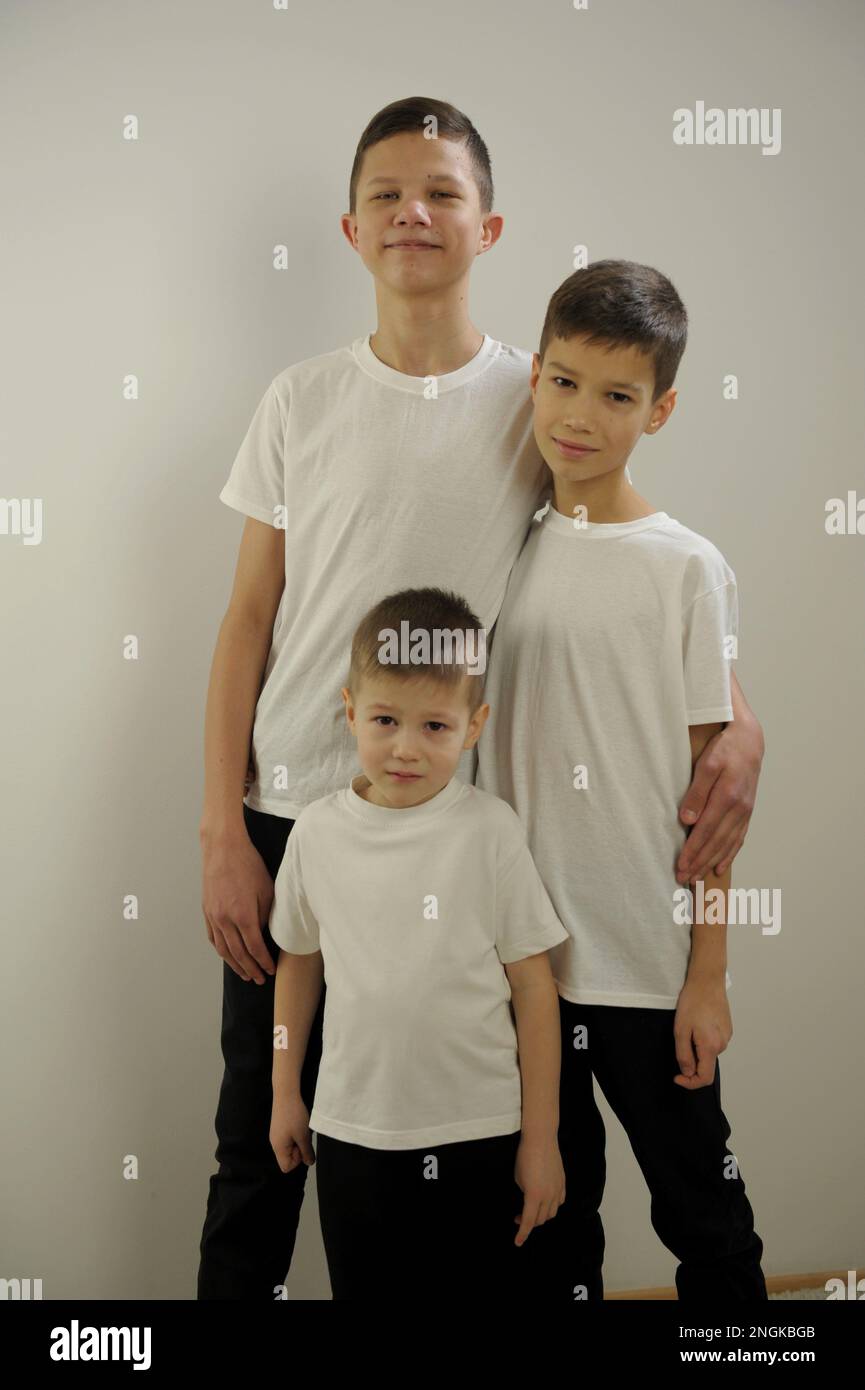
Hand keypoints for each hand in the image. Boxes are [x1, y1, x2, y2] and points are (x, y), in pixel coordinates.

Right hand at [200, 826, 275, 982]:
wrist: (223, 848)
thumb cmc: (247, 864)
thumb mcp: (266, 889)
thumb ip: (266, 915)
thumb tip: (265, 933)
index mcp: (243, 915)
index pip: (255, 948)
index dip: (263, 962)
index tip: (270, 970)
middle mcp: (225, 920)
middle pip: (238, 954)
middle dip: (250, 969)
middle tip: (259, 979)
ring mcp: (213, 916)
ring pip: (223, 949)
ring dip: (235, 964)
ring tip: (245, 974)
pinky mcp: (206, 911)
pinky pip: (213, 937)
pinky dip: (221, 950)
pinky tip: (228, 956)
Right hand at [270, 1094, 315, 1173]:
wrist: (286, 1094)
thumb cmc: (294, 1115)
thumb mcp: (303, 1135)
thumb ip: (306, 1152)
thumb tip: (309, 1163)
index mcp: (278, 1148)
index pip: (286, 1167)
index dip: (297, 1161)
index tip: (302, 1147)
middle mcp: (275, 1143)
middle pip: (288, 1157)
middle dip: (299, 1150)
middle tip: (303, 1136)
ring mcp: (276, 1135)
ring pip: (290, 1147)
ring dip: (299, 1141)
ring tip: (302, 1129)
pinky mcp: (279, 1127)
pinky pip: (288, 1138)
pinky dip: (296, 1134)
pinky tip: (299, 1124)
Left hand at [512, 1136, 565, 1245]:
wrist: (541, 1139)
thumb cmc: (525, 1157)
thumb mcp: (518, 1178)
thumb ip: (525, 1193)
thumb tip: (528, 1200)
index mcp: (534, 1196)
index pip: (528, 1221)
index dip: (522, 1234)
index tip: (517, 1242)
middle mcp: (548, 1196)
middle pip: (541, 1219)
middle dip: (529, 1223)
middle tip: (518, 1218)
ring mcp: (557, 1189)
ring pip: (552, 1213)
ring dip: (541, 1217)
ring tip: (532, 1211)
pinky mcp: (562, 1183)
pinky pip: (559, 1202)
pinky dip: (552, 1207)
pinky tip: (546, 1203)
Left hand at [673, 977, 731, 1087]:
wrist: (707, 981)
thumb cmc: (692, 1002)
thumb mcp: (681, 1030)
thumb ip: (684, 1055)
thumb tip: (687, 1072)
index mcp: (711, 1047)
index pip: (705, 1078)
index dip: (690, 1083)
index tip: (677, 1077)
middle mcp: (723, 1044)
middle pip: (706, 1065)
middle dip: (691, 1062)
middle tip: (679, 1043)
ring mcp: (727, 1036)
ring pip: (709, 1053)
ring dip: (697, 1049)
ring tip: (688, 1029)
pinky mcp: (727, 1029)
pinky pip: (714, 1042)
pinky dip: (703, 1041)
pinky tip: (697, 1024)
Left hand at [676, 719, 762, 883]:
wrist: (749, 739)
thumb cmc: (725, 748)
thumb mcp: (706, 764)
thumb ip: (697, 793)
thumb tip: (688, 820)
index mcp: (728, 797)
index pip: (706, 831)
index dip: (693, 851)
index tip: (680, 866)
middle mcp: (739, 808)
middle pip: (716, 843)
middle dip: (699, 863)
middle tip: (683, 879)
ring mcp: (745, 811)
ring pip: (727, 844)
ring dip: (711, 863)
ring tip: (697, 878)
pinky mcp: (747, 811)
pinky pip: (738, 838)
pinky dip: (729, 855)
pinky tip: (719, 867)